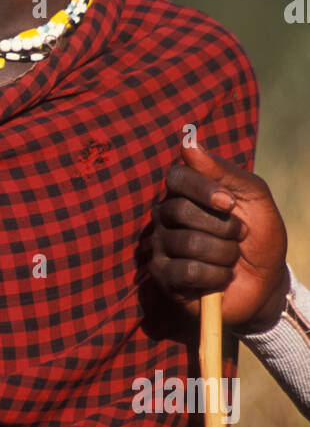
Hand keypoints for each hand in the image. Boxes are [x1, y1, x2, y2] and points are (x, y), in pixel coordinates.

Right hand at [149, 141, 288, 330]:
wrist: (265, 283)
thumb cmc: (258, 236)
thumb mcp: (254, 198)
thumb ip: (224, 171)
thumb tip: (188, 142)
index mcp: (186, 192)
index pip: (177, 177)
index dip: (202, 189)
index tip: (229, 203)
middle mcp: (167, 216)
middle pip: (181, 211)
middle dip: (222, 227)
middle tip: (238, 236)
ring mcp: (161, 246)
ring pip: (188, 243)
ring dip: (224, 254)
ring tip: (232, 259)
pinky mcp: (163, 276)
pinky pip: (186, 271)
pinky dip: (215, 276)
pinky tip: (221, 277)